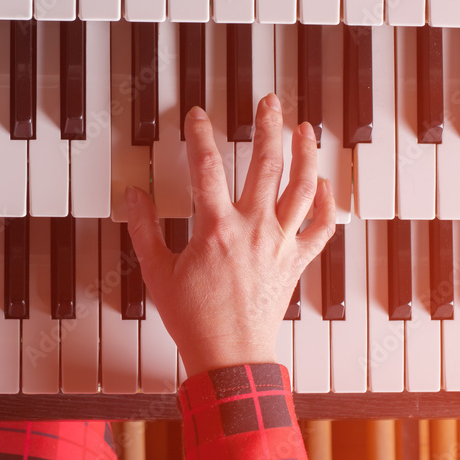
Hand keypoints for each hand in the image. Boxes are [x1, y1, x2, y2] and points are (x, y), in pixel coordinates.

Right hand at [125, 93, 335, 376]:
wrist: (229, 356)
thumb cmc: (194, 319)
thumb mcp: (157, 272)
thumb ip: (144, 229)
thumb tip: (134, 196)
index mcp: (216, 229)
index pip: (207, 167)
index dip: (201, 135)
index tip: (198, 116)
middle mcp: (253, 229)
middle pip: (266, 165)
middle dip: (268, 127)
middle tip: (269, 102)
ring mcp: (279, 244)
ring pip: (302, 189)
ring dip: (306, 155)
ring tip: (306, 129)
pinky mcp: (295, 262)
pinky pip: (320, 228)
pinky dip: (326, 204)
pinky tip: (323, 185)